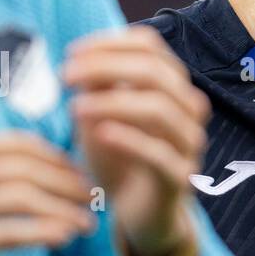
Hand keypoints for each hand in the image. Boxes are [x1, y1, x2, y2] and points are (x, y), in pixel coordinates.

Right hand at [0, 130, 93, 255]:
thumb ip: (2, 175)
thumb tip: (63, 168)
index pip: (13, 146)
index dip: (56, 158)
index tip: (83, 175)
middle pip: (21, 168)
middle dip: (66, 182)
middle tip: (94, 199)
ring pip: (17, 196)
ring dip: (62, 207)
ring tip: (88, 223)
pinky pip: (3, 234)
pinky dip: (39, 232)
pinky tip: (64, 237)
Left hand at [61, 25, 210, 255]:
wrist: (138, 212)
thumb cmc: (119, 157)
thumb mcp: (101, 115)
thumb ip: (97, 86)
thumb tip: (81, 57)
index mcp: (173, 86)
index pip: (150, 47)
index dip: (110, 44)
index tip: (71, 53)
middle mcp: (189, 110)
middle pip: (156, 72)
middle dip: (106, 68)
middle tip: (65, 76)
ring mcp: (189, 144)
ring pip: (160, 110)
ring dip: (113, 103)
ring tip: (75, 108)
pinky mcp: (180, 178)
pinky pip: (160, 155)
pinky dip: (129, 140)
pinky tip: (101, 134)